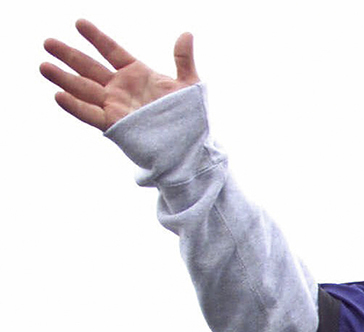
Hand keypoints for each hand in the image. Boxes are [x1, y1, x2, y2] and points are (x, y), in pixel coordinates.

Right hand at [41, 19, 197, 130]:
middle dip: (69, 55)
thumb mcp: (190, 84)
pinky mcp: (115, 125)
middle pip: (89, 68)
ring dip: (63, 79)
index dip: (96, 38)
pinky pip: (91, 114)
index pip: (112, 51)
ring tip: (43, 65)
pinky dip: (75, 106)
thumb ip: (183, 59)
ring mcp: (115, 106)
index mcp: (137, 74)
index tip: (79, 23)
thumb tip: (187, 34)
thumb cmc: (190, 117)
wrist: (191, 147)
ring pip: (84, 89)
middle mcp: (121, 88)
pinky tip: (58, 95)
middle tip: (48, 42)